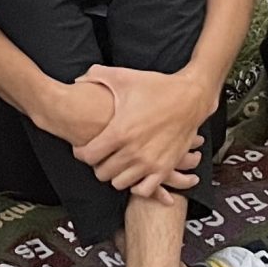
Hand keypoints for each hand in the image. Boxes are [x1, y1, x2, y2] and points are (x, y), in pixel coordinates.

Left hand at [73, 66, 211, 195]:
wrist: (190, 96)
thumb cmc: (156, 87)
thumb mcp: (123, 77)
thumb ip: (95, 76)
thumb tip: (76, 80)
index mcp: (119, 132)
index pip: (88, 156)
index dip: (81, 152)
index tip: (82, 146)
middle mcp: (134, 151)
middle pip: (102, 173)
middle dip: (96, 164)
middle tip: (99, 154)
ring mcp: (150, 162)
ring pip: (120, 183)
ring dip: (115, 174)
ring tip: (115, 162)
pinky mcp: (165, 168)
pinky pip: (144, 190)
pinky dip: (136, 185)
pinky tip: (134, 172)